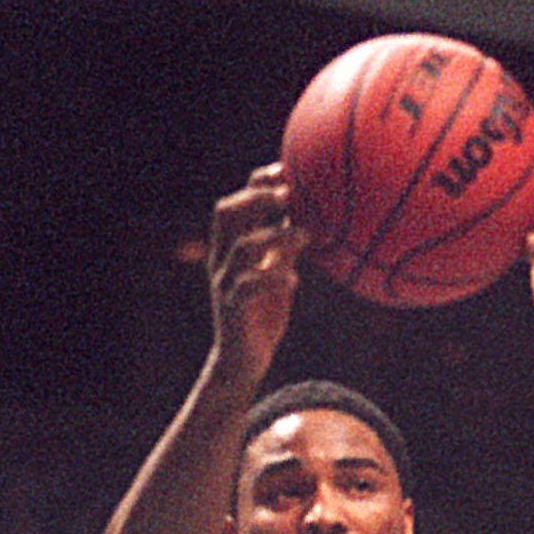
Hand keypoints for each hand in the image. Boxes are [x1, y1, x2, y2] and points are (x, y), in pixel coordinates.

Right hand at [207, 164, 305, 388]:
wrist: (242, 362)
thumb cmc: (263, 316)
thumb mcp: (277, 275)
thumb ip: (286, 248)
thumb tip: (311, 218)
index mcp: (231, 247)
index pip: (236, 203)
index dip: (258, 183)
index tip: (286, 171)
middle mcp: (222, 259)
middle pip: (227, 212)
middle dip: (256, 197)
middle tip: (288, 194)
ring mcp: (224, 282)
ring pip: (241, 245)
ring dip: (274, 235)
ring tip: (305, 235)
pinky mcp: (232, 307)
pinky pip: (248, 285)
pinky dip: (272, 277)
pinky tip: (292, 281)